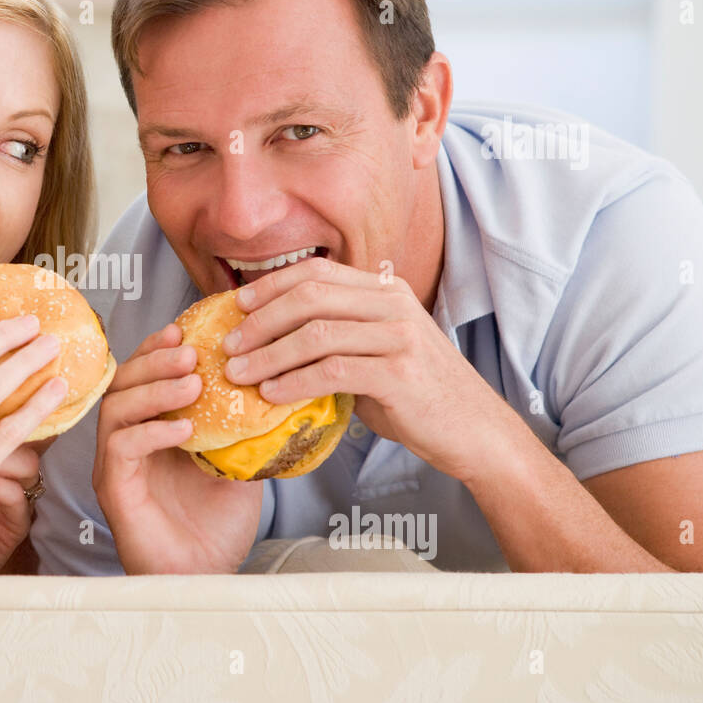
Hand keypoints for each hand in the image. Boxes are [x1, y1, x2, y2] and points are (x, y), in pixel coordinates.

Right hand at [93, 324, 262, 574]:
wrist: (206, 575)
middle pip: (123, 382)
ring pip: (116, 408)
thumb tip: (273, 385)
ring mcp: (117, 465)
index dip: (158, 349)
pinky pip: (121, 448)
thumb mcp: (238, 462)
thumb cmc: (216, 525)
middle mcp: (126, 441)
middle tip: (189, 352)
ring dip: (153, 390)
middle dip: (154, 361)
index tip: (185, 329)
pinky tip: (184, 430)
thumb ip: (242, 426)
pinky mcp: (115, 489)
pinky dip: (151, 432)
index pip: (143, 375)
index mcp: (150, 428)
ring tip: (191, 384)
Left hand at [222, 255, 527, 484]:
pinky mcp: (399, 373)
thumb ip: (336, 337)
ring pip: (316, 333)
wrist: (473, 431)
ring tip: (239, 373)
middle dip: (260, 319)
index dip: (270, 285)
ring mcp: (399, 337)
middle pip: (310, 296)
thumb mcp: (376, 351)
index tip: (237, 306)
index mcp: (385, 290)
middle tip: (229, 344)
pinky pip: (332, 371)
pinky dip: (294, 382)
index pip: (316, 272)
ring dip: (268, 354)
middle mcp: (393, 304)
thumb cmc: (417, 394)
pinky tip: (271, 395)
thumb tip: (270, 340)